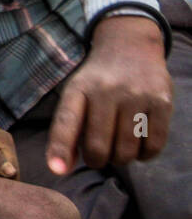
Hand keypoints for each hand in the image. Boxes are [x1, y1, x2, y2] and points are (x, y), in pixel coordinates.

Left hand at [47, 17, 171, 172]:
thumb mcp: (75, 94)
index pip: (67, 121)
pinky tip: (138, 144)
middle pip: (99, 146)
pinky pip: (153, 147)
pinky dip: (144, 155)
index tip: (56, 170)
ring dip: (120, 159)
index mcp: (78, 88)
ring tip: (117, 146)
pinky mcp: (162, 103)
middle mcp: (106, 90)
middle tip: (99, 154)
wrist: (130, 48)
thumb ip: (67, 129)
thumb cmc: (97, 81)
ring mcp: (136, 96)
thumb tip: (61, 168)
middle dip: (97, 160)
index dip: (60, 148)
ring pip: (126, 151)